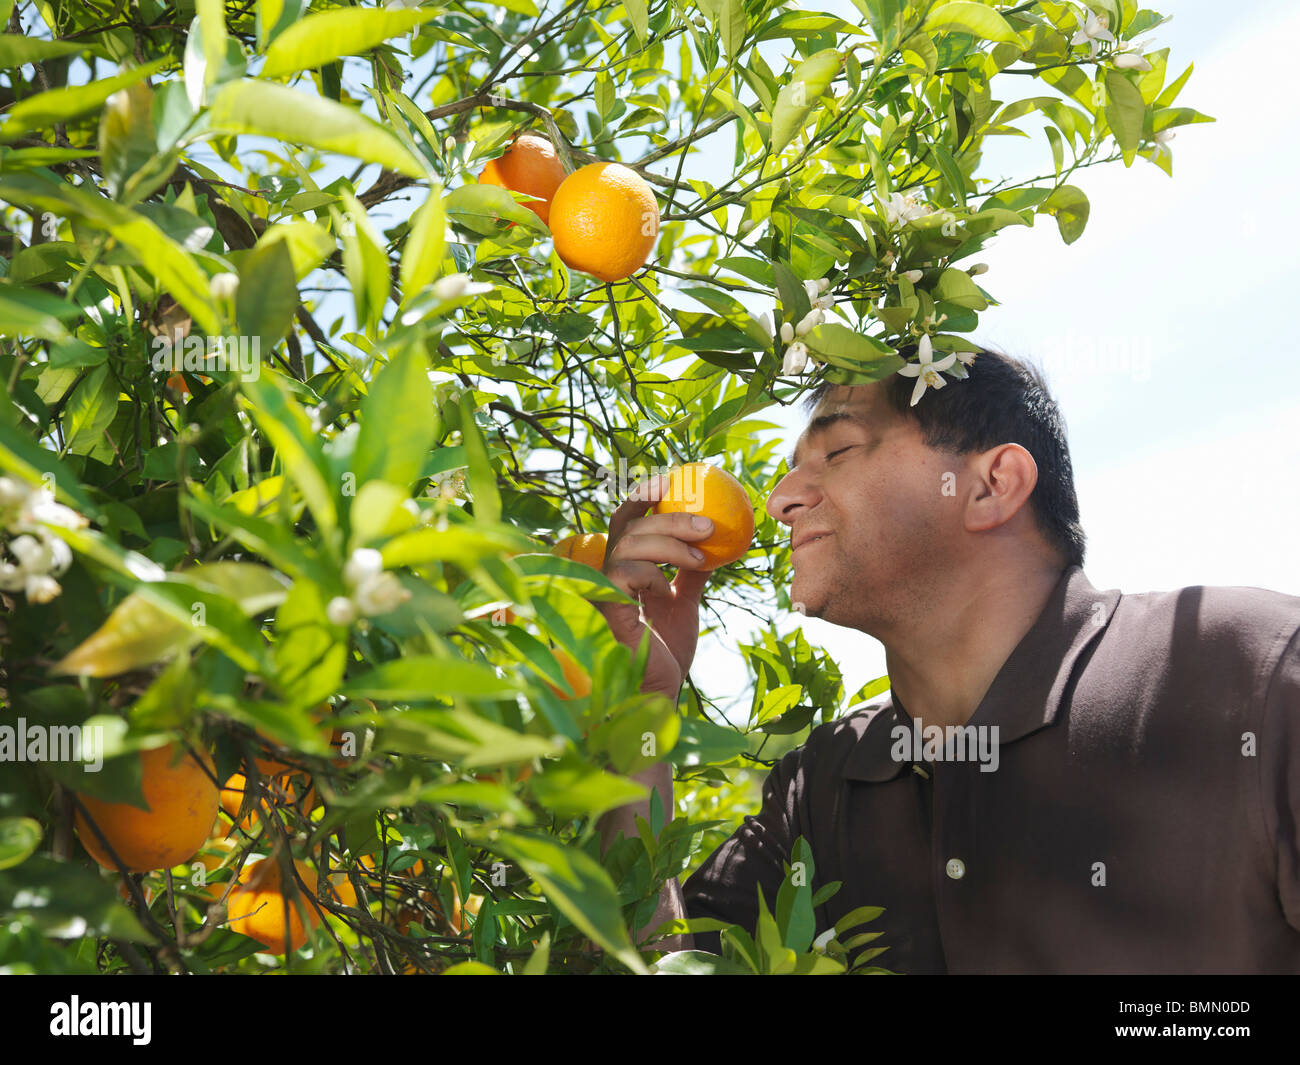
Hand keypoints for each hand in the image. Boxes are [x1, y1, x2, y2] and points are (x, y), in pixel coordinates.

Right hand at [596, 474, 714, 698]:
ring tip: (700, 554)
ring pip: (629, 543)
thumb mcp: (685, 603)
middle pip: (628, 524)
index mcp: (624, 568)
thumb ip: (691, 573)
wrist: (657, 692)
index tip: (674, 481)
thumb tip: (716, 543)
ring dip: (669, 543)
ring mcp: (601, 589)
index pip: (627, 520)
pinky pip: (625, 573)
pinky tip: (667, 591)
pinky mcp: (602, 607)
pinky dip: (652, 575)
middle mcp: (606, 573)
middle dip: (669, 516)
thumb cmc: (666, 651)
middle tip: (707, 524)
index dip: (644, 495)